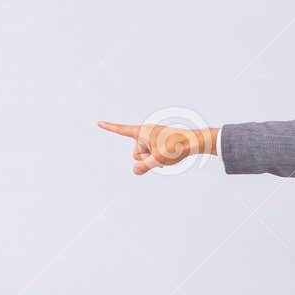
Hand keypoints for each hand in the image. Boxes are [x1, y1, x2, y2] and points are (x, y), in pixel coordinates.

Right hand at [97, 120, 214, 173]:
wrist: (195, 142)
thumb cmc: (177, 148)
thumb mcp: (158, 160)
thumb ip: (144, 167)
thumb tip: (135, 171)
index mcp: (143, 132)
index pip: (123, 130)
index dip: (110, 128)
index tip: (99, 123)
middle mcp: (146, 133)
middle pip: (136, 153)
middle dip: (146, 159)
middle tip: (162, 155)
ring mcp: (152, 137)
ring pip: (144, 156)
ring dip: (153, 159)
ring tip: (167, 155)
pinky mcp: (159, 142)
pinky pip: (151, 153)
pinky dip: (156, 158)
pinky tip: (166, 158)